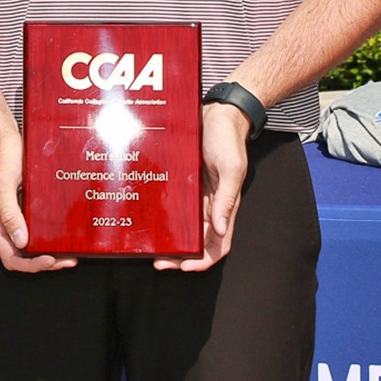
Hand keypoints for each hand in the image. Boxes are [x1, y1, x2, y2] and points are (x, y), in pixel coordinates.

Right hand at [0, 126, 75, 272]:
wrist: (1, 136)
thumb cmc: (0, 155)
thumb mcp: (3, 183)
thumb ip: (9, 212)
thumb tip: (20, 240)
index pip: (10, 256)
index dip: (30, 264)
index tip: (49, 260)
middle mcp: (4, 222)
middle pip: (23, 254)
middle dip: (45, 262)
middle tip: (67, 260)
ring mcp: (15, 214)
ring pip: (31, 244)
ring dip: (49, 251)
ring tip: (69, 253)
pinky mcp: (25, 205)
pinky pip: (36, 227)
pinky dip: (49, 235)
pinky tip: (64, 233)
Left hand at [156, 102, 248, 271]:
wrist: (218, 112)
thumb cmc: (228, 138)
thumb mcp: (232, 167)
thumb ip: (227, 199)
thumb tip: (219, 229)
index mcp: (225, 206)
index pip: (218, 245)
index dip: (203, 261)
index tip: (184, 268)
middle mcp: (210, 206)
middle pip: (197, 242)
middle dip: (180, 257)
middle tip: (158, 262)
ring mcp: (195, 196)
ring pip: (183, 228)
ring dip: (170, 241)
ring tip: (151, 248)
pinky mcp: (183, 183)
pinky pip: (173, 206)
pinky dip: (164, 219)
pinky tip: (148, 221)